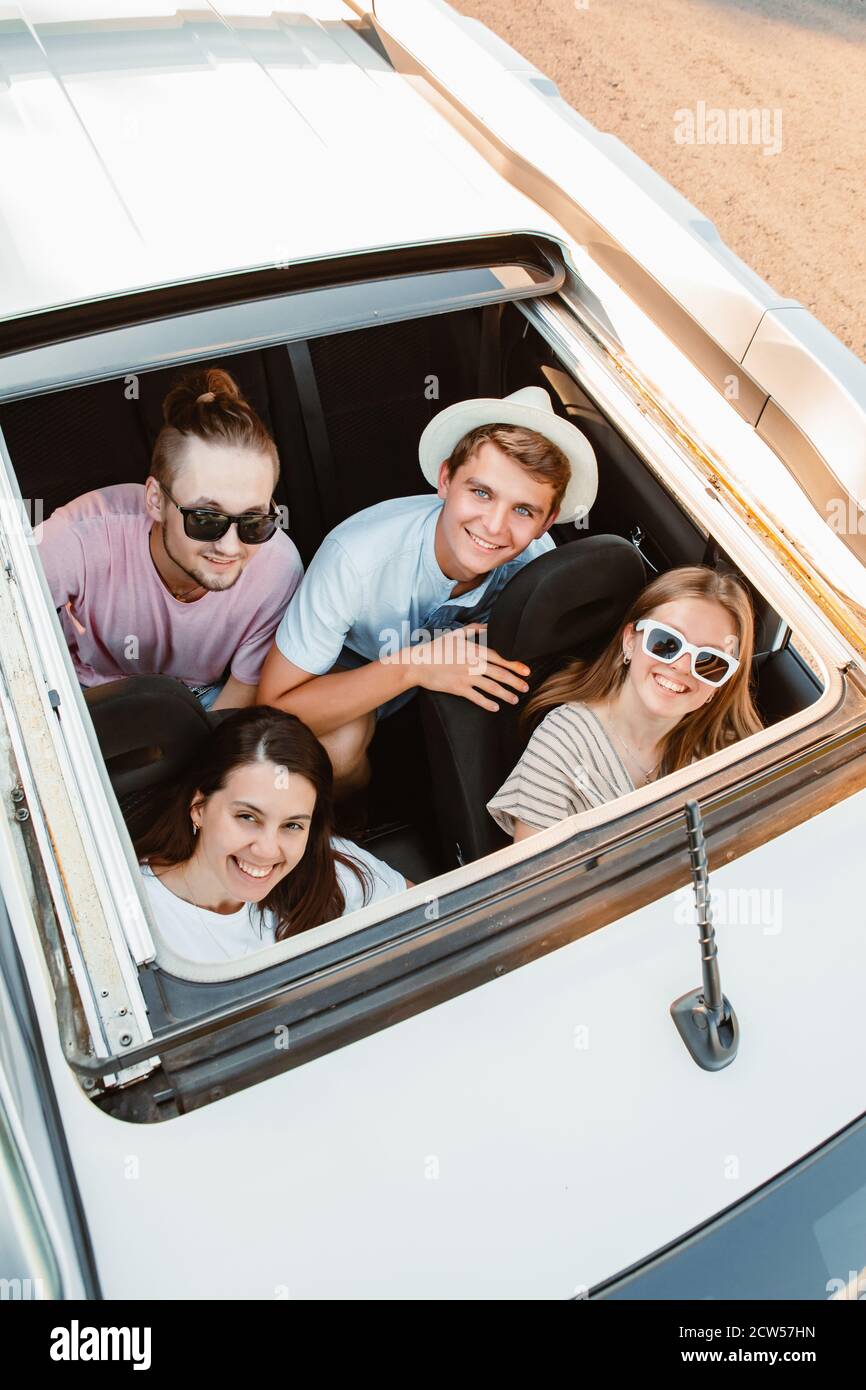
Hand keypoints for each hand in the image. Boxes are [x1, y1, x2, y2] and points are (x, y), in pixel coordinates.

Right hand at [407, 624, 530, 711]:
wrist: (418, 663)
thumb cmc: (436, 648)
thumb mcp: (455, 634)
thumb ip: (474, 629)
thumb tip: (489, 625)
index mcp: (474, 650)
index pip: (500, 658)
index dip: (515, 664)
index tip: (526, 671)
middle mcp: (473, 664)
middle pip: (500, 674)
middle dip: (515, 681)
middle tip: (526, 687)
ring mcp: (466, 677)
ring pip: (491, 687)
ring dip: (505, 694)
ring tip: (515, 699)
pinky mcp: (458, 689)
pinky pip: (477, 698)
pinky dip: (487, 703)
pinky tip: (496, 707)